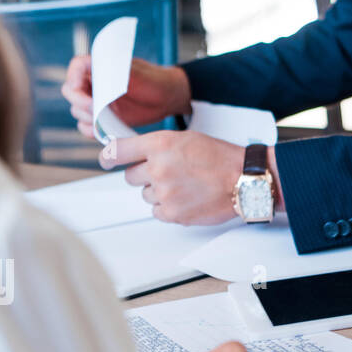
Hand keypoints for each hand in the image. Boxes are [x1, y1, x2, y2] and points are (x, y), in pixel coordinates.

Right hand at [62, 54, 190, 139]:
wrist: (166, 98)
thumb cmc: (153, 80)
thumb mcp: (137, 73)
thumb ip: (117, 72)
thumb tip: (101, 72)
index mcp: (99, 66)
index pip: (76, 66)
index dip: (74, 78)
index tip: (81, 90)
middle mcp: (93, 83)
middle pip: (72, 92)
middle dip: (81, 103)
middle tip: (96, 110)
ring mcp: (96, 101)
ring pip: (78, 111)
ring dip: (88, 118)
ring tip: (108, 119)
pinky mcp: (101, 117)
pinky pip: (87, 126)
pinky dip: (92, 131)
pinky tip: (104, 131)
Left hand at [100, 130, 246, 224]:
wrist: (245, 179)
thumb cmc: (220, 157)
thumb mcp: (186, 138)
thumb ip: (157, 146)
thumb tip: (132, 156)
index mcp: (160, 144)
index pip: (116, 151)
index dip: (108, 157)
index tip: (106, 160)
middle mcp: (158, 168)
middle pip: (130, 176)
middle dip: (145, 175)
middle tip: (169, 172)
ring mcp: (164, 192)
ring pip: (144, 195)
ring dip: (159, 191)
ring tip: (185, 185)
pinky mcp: (171, 213)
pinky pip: (156, 211)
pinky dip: (169, 207)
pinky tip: (187, 197)